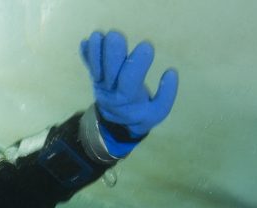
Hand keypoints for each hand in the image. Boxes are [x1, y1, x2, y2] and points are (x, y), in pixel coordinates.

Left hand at [81, 30, 178, 153]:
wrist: (116, 123)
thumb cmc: (142, 113)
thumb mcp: (157, 112)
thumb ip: (166, 95)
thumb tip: (171, 73)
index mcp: (127, 102)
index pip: (129, 85)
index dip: (136, 66)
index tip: (147, 46)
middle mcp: (111, 94)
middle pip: (109, 76)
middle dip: (112, 56)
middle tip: (115, 36)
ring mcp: (100, 86)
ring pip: (96, 71)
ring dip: (96, 52)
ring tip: (98, 35)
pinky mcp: (95, 79)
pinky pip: (89, 67)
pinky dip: (87, 55)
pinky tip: (86, 42)